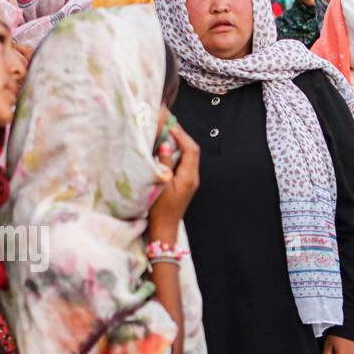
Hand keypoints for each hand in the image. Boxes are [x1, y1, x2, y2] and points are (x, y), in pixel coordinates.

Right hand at [148, 113, 199, 240]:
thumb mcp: (160, 185)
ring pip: (188, 155)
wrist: (164, 228)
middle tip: (168, 124)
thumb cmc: (160, 210)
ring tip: (166, 133)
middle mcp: (193, 177)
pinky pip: (184, 162)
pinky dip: (177, 153)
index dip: (182, 135)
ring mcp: (190, 180)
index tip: (170, 125)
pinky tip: (166, 150)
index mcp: (189, 176)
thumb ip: (164, 165)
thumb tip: (166, 145)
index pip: (191, 149)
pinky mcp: (185, 183)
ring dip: (179, 143)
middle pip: (192, 150)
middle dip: (181, 136)